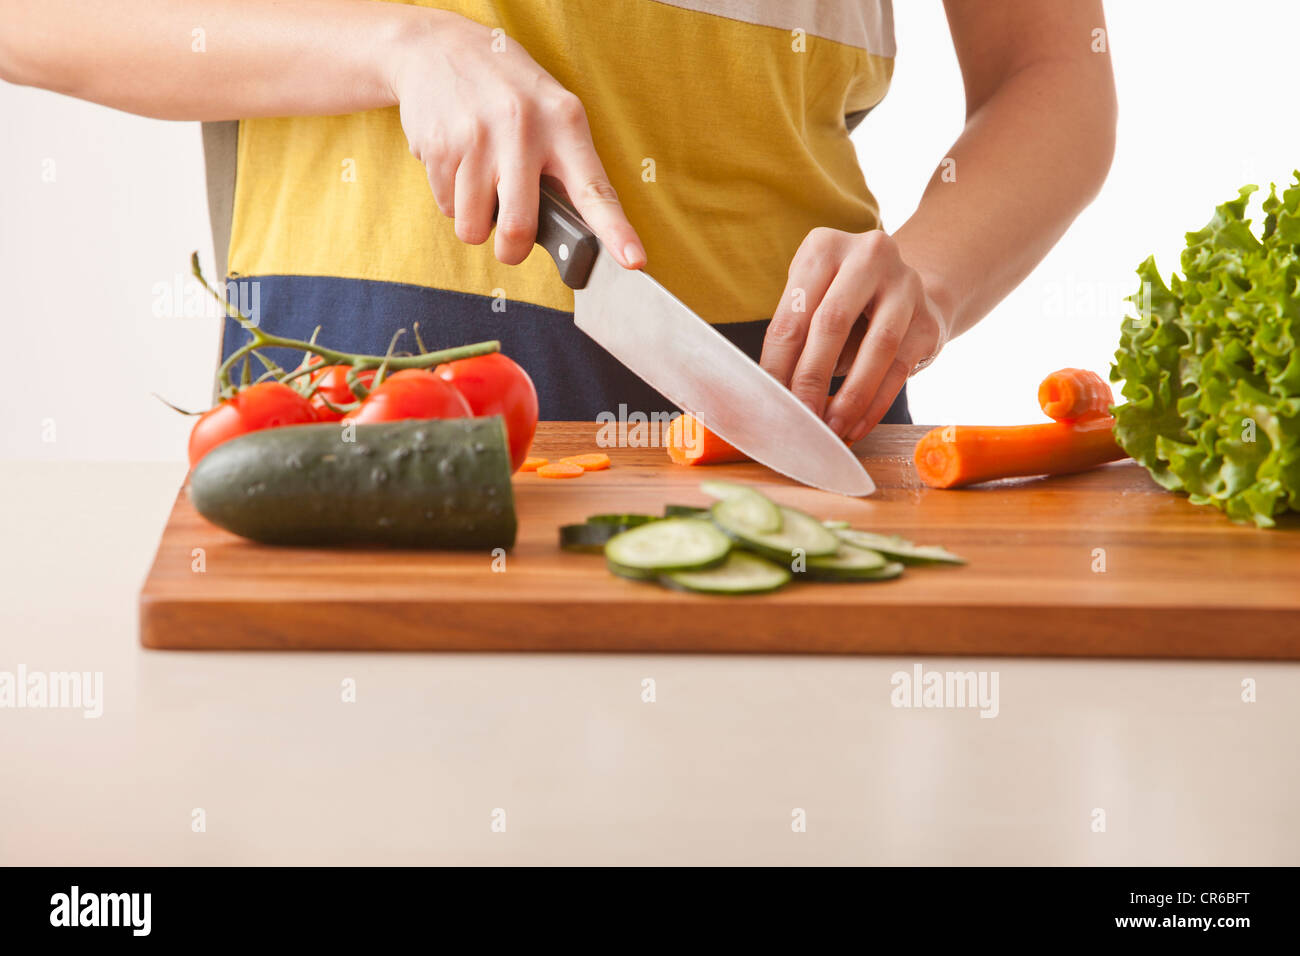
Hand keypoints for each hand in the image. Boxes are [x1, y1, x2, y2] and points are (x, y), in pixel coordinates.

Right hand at [388, 12, 645, 268]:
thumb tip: (577, 233)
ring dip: (475, 223)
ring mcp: (477, 137)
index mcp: (564, 122)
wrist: (438, 47)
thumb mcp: (550, 111)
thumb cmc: (508, 92)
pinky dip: (452, 199)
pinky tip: (457, 163)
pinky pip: (446, 207)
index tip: (634, 261)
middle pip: (519, 228)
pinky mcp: (439, 146)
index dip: (615, 231)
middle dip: (512, 250)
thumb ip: (566, 166)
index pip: (594, 189)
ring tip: (480, 183)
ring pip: (473, 227)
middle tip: (511, 242)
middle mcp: (523, 128)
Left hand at [759, 228, 948, 442]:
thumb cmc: (841, 302)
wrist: (905, 291)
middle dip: (811, 378)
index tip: (768, 400)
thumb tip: (772, 393)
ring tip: (830, 428)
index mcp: (824, 246)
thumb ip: (794, 336)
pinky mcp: (928, 319)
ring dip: (849, 396)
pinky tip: (857, 426)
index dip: (778, 361)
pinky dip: (875, 404)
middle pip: (832, 322)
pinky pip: (899, 368)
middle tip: (798, 417)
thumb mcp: (812, 301)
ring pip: (876, 347)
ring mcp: (905, 283)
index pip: (794, 312)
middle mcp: (868, 254)